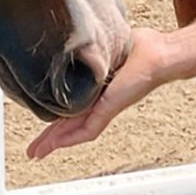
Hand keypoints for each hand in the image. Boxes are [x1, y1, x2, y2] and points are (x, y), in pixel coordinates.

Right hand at [25, 26, 175, 161]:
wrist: (162, 54)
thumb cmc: (144, 47)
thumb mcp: (107, 47)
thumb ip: (92, 51)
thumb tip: (76, 41)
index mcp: (99, 91)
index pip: (72, 109)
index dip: (56, 119)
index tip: (42, 125)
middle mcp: (102, 103)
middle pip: (71, 125)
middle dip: (50, 138)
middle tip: (34, 151)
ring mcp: (106, 108)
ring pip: (76, 131)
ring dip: (55, 142)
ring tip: (38, 153)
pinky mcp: (110, 108)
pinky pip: (88, 128)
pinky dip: (71, 137)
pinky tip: (57, 144)